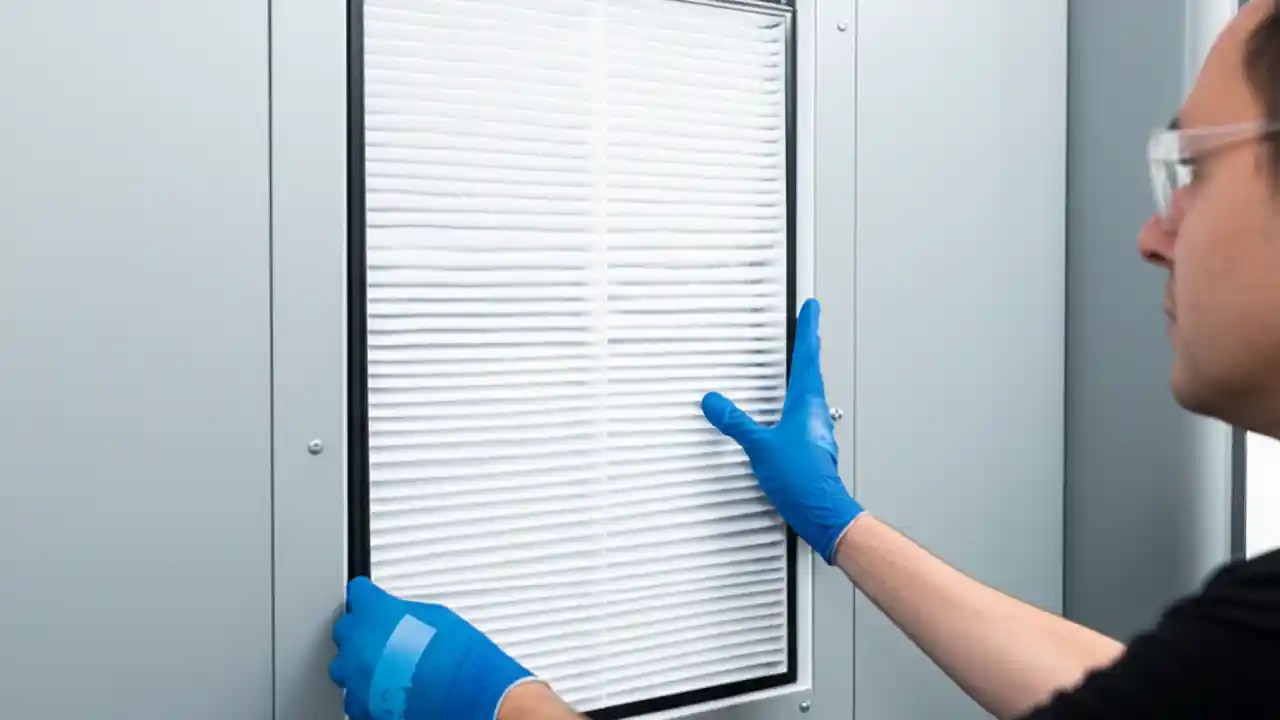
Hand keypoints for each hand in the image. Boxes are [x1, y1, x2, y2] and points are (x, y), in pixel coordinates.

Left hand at [330, 577, 534, 719]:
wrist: (464, 692)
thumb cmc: (457, 656)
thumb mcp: (435, 616)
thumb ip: (405, 614)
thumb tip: (403, 619)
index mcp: (375, 612)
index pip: (358, 593)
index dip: (366, 595)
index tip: (369, 597)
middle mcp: (358, 643)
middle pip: (345, 630)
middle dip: (361, 631)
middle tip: (383, 636)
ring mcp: (355, 676)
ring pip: (343, 665)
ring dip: (359, 663)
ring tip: (384, 666)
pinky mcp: (361, 705)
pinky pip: (354, 695)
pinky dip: (367, 692)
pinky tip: (387, 689)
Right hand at [701, 298, 862, 562]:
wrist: (822, 512)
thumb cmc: (802, 479)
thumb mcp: (759, 446)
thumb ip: (735, 422)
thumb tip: (714, 401)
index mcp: (807, 402)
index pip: (808, 355)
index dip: (810, 328)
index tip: (812, 307)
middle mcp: (816, 412)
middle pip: (812, 370)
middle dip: (810, 346)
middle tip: (809, 327)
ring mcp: (816, 429)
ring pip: (810, 392)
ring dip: (805, 374)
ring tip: (799, 362)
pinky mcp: (812, 447)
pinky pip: (803, 415)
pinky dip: (796, 402)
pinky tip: (787, 411)